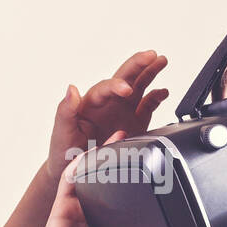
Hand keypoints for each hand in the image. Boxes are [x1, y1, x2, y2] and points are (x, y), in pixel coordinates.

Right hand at [29, 138, 148, 226]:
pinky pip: (69, 180)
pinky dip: (78, 165)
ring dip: (103, 154)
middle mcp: (95, 211)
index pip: (126, 191)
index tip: (152, 160)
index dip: (136, 174)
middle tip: (137, 139)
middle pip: (108, 175)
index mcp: (112, 222)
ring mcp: (79, 207)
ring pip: (91, 172)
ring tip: (118, 138)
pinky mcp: (63, 207)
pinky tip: (89, 154)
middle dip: (121, 156)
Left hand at [45, 50, 168, 181]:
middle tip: (151, 55)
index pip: (105, 87)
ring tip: (161, 60)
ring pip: (139, 86)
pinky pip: (147, 106)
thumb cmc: (64, 150)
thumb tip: (71, 89)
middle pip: (124, 77)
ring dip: (150, 72)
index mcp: (91, 103)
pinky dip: (157, 97)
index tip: (126, 90)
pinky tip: (164, 91)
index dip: (116, 86)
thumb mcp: (62, 132)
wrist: (76, 171)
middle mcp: (108, 103)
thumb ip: (65, 110)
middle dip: (138, 64)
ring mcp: (122, 112)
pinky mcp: (135, 123)